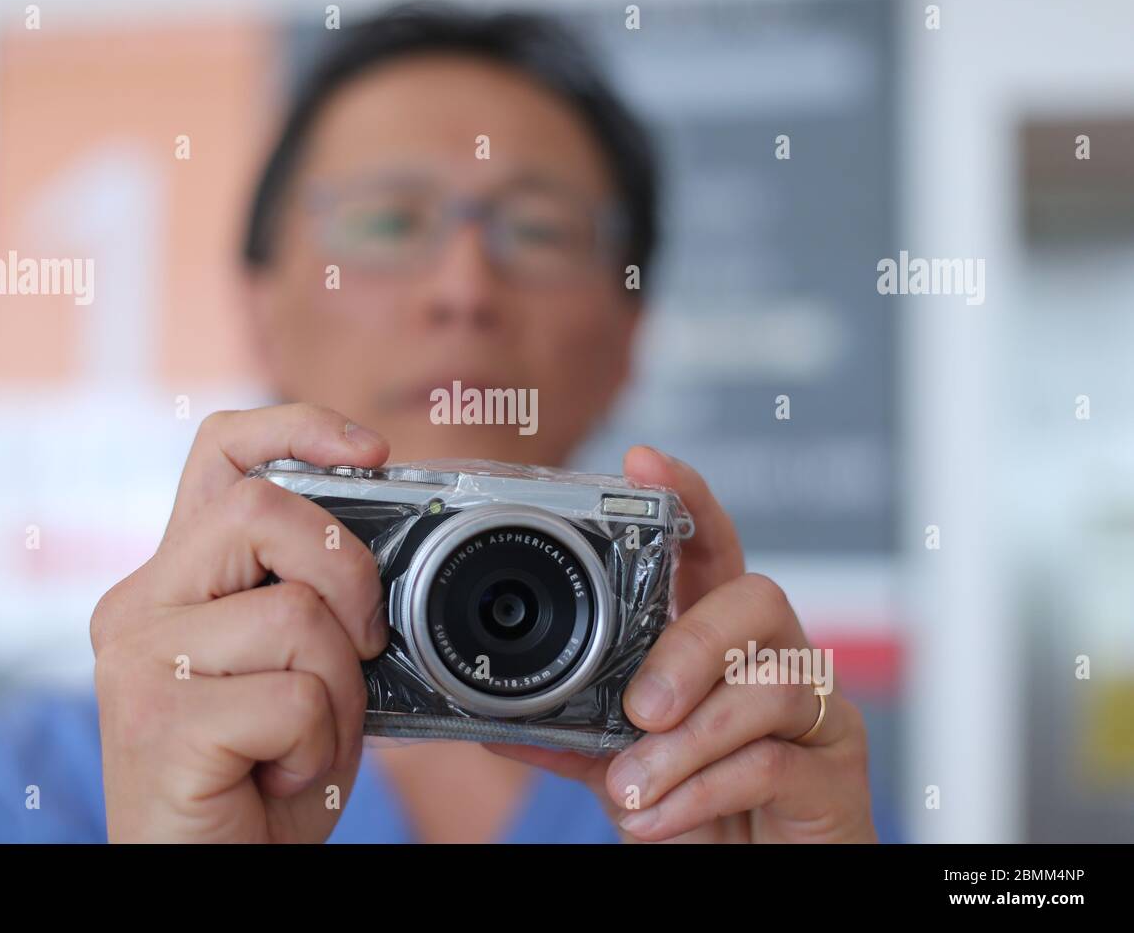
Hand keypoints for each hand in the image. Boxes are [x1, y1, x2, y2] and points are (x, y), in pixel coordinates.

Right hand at [91, 404, 388, 841]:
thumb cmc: (258, 778)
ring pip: (295, 614)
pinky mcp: (159, 721)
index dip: (297, 426)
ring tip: (304, 742)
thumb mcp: (295, 670)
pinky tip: (281, 777)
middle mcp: (140, 606)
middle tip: (362, 645)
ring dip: (339, 691)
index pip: (220, 453)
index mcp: (175, 582)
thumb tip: (379, 553)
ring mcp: (140, 661)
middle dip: (348, 575)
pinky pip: (294, 699)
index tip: (371, 451)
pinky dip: (318, 748)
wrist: (213, 878)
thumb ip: (312, 603)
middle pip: (262, 511)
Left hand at [487, 445, 876, 842]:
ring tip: (636, 787)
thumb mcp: (626, 768)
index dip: (687, 497)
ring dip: (689, 742)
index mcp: (720, 642)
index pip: (711, 549)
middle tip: (640, 708)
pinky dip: (704, 789)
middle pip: (755, 599)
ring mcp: (815, 710)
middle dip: (691, 647)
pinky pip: (774, 760)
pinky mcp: (837, 769)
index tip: (640, 459)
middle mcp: (774, 658)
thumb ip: (578, 739)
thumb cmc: (700, 810)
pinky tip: (659, 815)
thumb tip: (502, 725)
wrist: (757, 880)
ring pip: (770, 685)